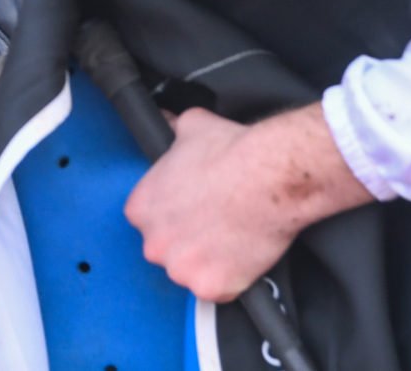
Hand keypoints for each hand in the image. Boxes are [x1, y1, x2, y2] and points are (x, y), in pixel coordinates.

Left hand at [124, 105, 369, 302]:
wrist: (270, 177)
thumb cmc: (231, 152)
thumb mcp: (190, 127)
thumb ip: (170, 128)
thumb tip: (166, 119)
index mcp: (140, 208)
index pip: (146, 218)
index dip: (171, 214)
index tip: (190, 208)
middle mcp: (154, 242)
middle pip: (165, 248)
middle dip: (185, 239)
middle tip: (213, 222)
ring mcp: (182, 269)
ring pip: (190, 271)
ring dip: (206, 260)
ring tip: (230, 237)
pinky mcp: (212, 288)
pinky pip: (218, 291)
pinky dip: (231, 279)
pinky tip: (242, 255)